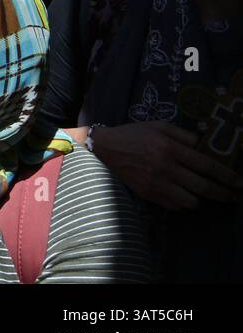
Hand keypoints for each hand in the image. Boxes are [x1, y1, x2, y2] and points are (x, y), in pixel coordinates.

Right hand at [92, 122, 242, 209]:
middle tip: (233, 196)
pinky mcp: (148, 194)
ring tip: (202, 195)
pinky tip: (181, 195)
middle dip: (223, 193)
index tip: (238, 182)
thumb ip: (183, 135)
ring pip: (191, 201)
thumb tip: (203, 147)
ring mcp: (156, 184)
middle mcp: (165, 168)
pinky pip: (174, 206)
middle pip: (203, 187)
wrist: (103, 148)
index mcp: (169, 148)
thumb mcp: (158, 126)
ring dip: (200, 199)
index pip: (206, 165)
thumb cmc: (133, 134)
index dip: (226, 175)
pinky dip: (182, 203)